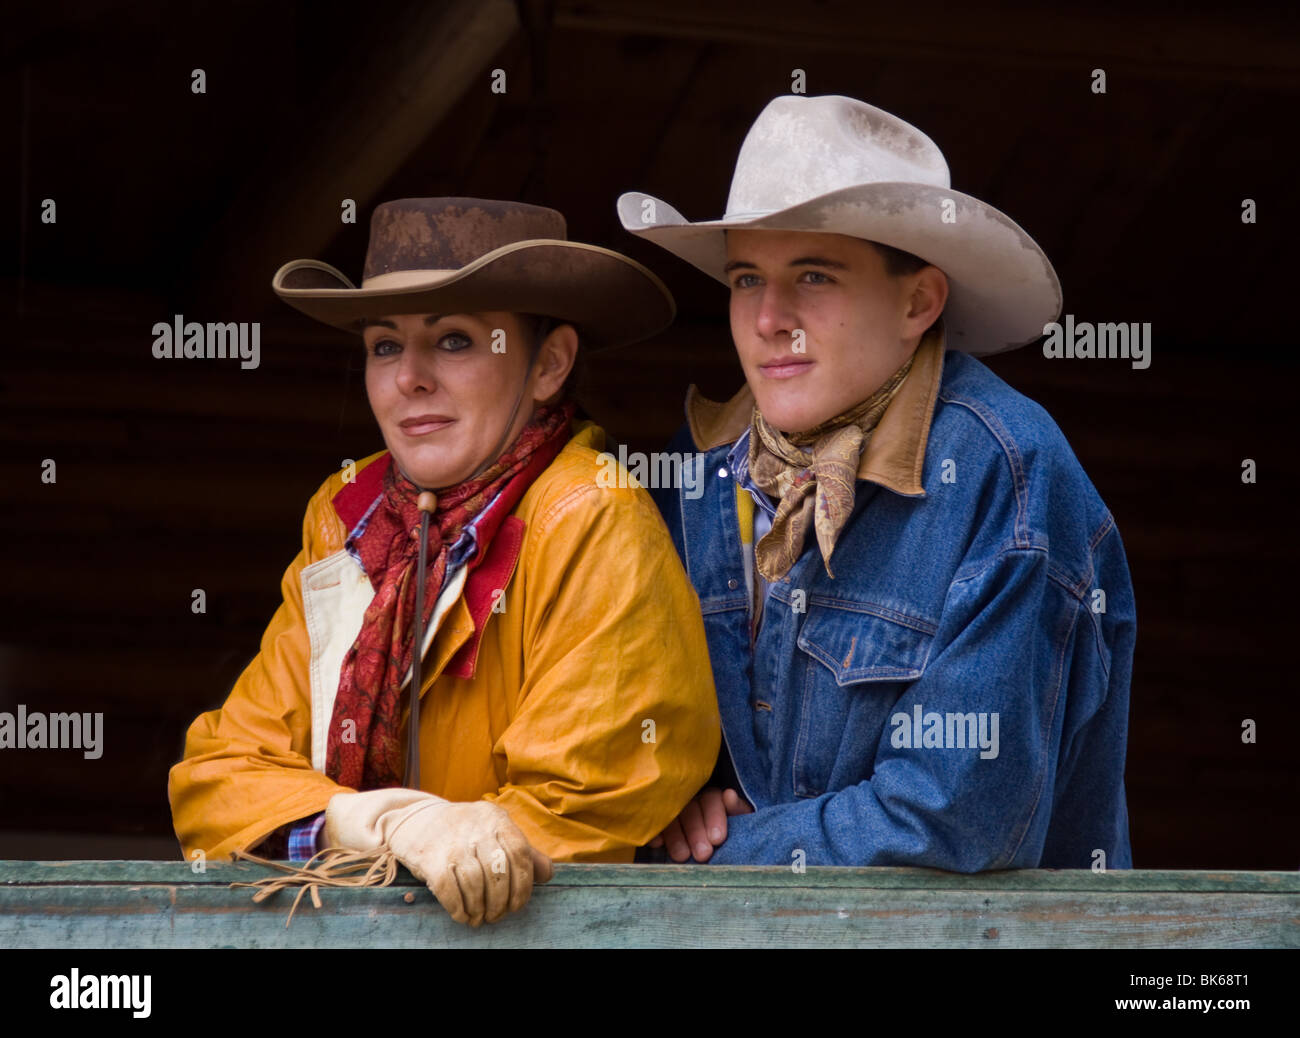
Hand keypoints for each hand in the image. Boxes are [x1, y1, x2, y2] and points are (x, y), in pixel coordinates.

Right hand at [325, 790, 552, 926]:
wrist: (414, 818)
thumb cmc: (462, 830)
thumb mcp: (493, 830)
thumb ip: (522, 850)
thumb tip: (548, 874)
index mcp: (496, 819)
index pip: (520, 854)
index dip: (523, 886)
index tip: (518, 905)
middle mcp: (476, 828)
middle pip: (499, 873)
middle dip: (501, 902)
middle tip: (497, 915)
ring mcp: (452, 843)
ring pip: (476, 884)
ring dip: (481, 908)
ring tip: (481, 918)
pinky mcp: (431, 859)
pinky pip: (450, 891)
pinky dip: (460, 908)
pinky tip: (464, 916)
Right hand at [649, 787, 752, 861]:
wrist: (711, 847)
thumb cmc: (725, 832)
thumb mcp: (738, 819)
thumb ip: (737, 809)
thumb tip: (729, 794)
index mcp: (711, 796)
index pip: (711, 799)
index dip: (714, 817)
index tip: (718, 839)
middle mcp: (689, 799)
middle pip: (690, 810)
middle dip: (696, 832)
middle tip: (703, 854)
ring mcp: (670, 809)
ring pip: (671, 818)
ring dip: (676, 837)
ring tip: (683, 856)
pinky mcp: (656, 822)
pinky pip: (653, 823)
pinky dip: (655, 832)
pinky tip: (658, 843)